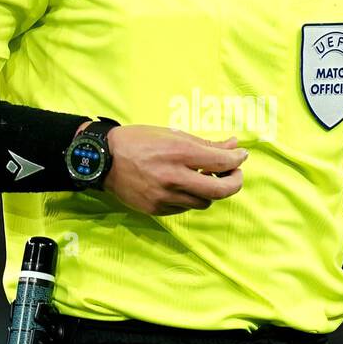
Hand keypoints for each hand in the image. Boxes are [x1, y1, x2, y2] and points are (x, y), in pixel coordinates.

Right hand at [101, 126, 247, 216]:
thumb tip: (233, 146)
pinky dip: (191, 198)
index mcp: (178, 152)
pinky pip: (185, 207)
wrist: (102, 160)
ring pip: (204, 202)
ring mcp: (164, 196)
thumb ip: (205, 143)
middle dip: (235, 182)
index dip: (237, 159)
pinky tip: (186, 186)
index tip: (240, 156)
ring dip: (212, 191)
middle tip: (235, 174)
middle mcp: (173, 176)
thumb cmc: (138, 141)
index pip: (221, 161)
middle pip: (220, 190)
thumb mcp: (172, 134)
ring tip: (207, 178)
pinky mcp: (156, 208)